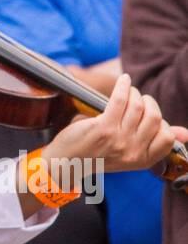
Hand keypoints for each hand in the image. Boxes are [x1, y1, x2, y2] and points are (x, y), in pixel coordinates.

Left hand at [40, 73, 187, 175]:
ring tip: (127, 92)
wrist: (66, 163)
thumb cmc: (98, 154)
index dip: (161, 122)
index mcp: (142, 161)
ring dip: (134, 93)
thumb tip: (185, 134)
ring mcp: (119, 141)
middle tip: (137, 100)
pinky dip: (123, 85)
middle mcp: (133, 152)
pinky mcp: (103, 128)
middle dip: (147, 103)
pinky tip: (123, 80)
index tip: (148, 115)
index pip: (167, 137)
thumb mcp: (130, 154)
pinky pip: (120, 99)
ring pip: (138, 106)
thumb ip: (156, 143)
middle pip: (155, 117)